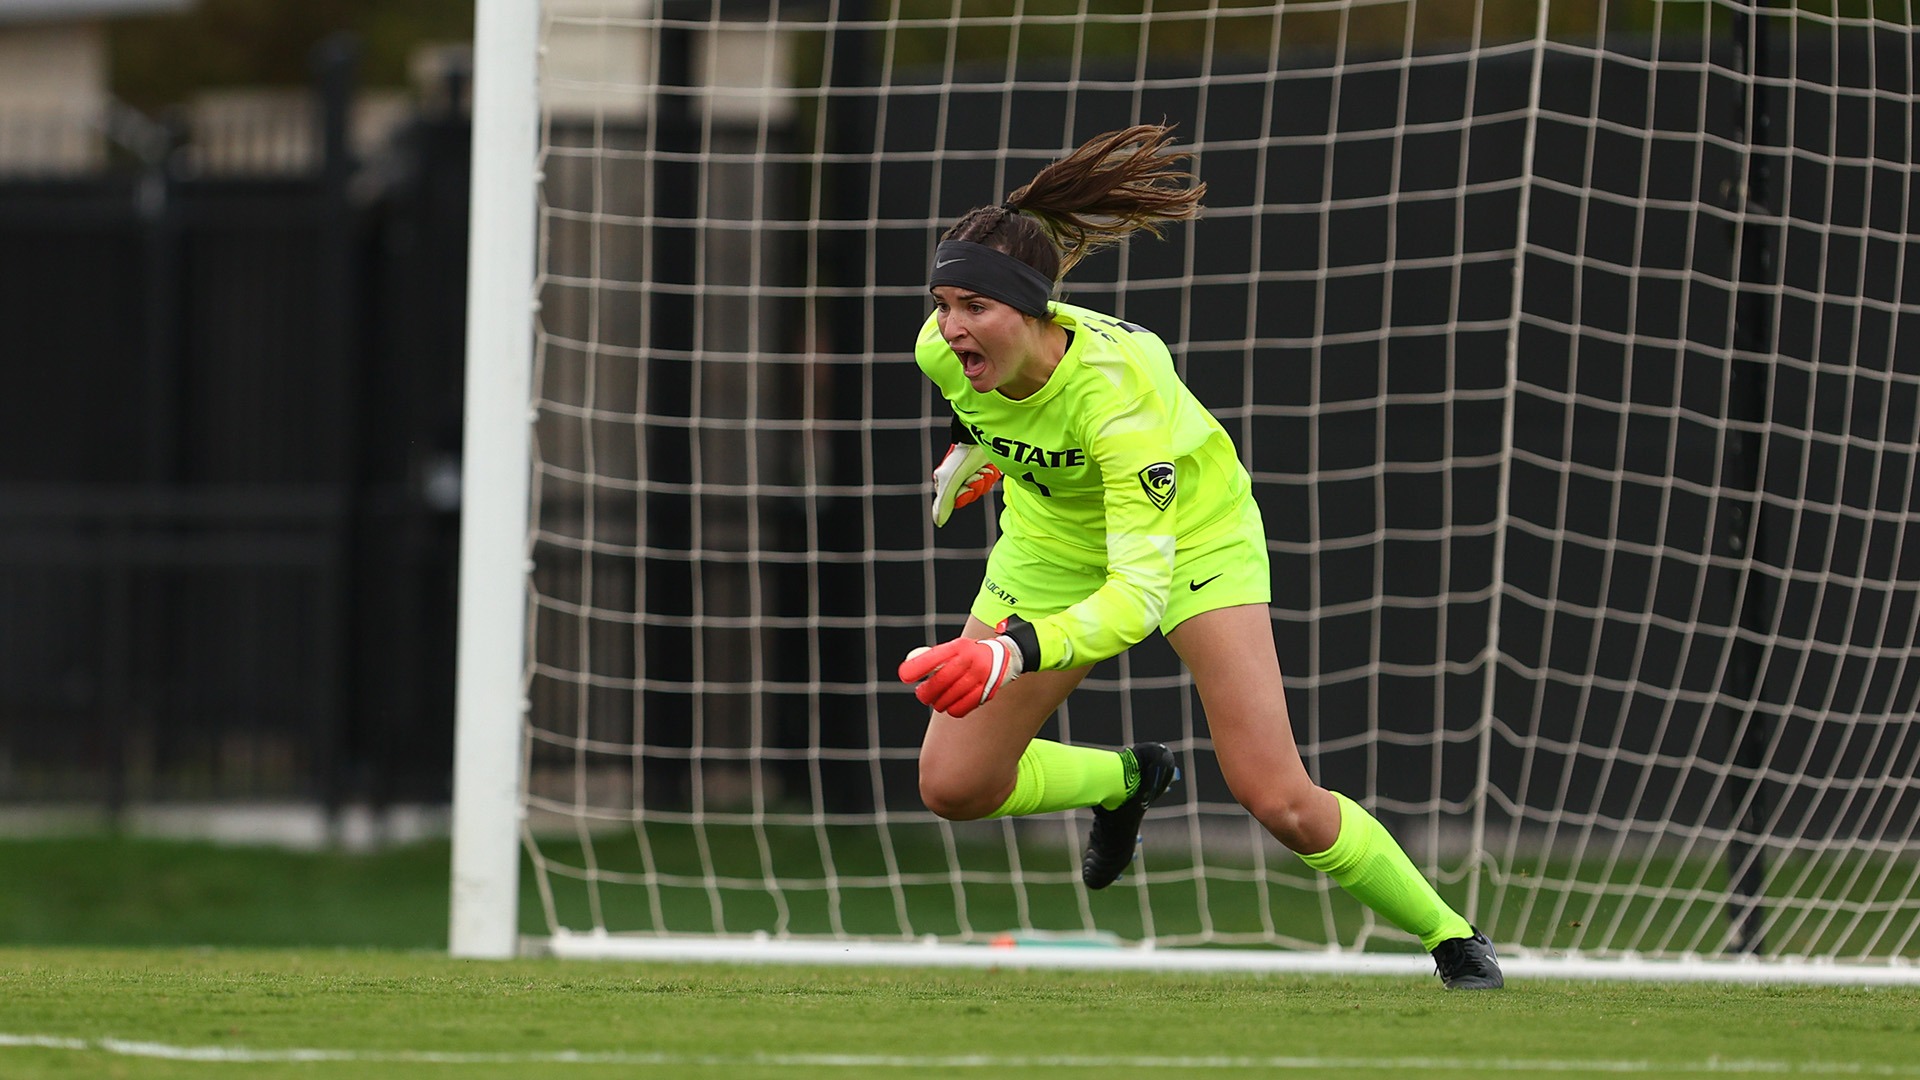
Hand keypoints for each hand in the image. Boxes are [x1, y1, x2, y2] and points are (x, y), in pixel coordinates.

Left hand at [898, 635, 1023, 716]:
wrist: (1005, 656)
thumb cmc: (970, 654)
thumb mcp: (955, 648)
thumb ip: (933, 658)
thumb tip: (908, 673)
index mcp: (958, 647)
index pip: (931, 658)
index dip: (915, 669)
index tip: (905, 676)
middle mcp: (969, 660)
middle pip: (938, 683)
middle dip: (924, 693)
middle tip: (921, 694)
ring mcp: (979, 677)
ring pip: (948, 699)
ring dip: (938, 703)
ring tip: (938, 700)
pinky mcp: (986, 692)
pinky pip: (960, 709)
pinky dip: (952, 710)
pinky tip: (951, 705)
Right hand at [931, 442, 1000, 525]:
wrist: (983, 435)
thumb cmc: (963, 457)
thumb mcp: (951, 482)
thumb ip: (944, 504)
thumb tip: (939, 523)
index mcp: (945, 479)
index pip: (958, 500)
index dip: (965, 495)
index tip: (968, 486)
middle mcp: (957, 476)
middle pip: (971, 495)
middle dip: (977, 486)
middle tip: (977, 475)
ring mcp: (972, 470)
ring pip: (982, 488)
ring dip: (985, 480)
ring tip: (984, 468)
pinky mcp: (985, 466)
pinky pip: (990, 479)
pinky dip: (992, 474)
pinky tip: (990, 466)